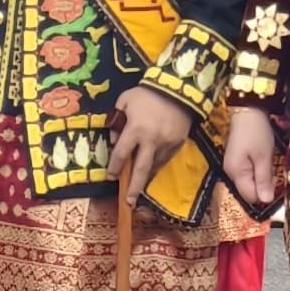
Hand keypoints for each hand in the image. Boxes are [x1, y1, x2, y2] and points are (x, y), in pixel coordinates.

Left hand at [113, 84, 195, 199]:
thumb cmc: (147, 93)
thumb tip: (114, 140)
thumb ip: (117, 120)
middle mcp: (150, 140)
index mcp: (135, 130)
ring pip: (154, 167)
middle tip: (129, 202)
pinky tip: (152, 170)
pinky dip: (157, 165)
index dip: (114, 167)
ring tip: (140, 188)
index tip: (111, 177)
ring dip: (146, 178)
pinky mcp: (178, 143)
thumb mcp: (125, 101)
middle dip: (133, 188)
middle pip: (140, 170)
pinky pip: (165, 159)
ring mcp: (166, 143)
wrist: (178, 88)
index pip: (121, 154)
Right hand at [222, 107, 283, 209]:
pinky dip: (257, 170)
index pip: (250, 196)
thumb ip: (263, 179)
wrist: (247, 109)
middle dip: (263, 187)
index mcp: (236, 173)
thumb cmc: (256, 132)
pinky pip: (248, 172)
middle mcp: (230, 172)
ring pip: (249, 181)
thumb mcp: (263, 156)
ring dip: (261, 178)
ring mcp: (232, 165)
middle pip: (248, 190)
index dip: (264, 196)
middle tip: (277, 175)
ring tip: (272, 166)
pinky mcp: (236, 158)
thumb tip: (265, 201)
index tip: (278, 187)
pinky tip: (265, 162)